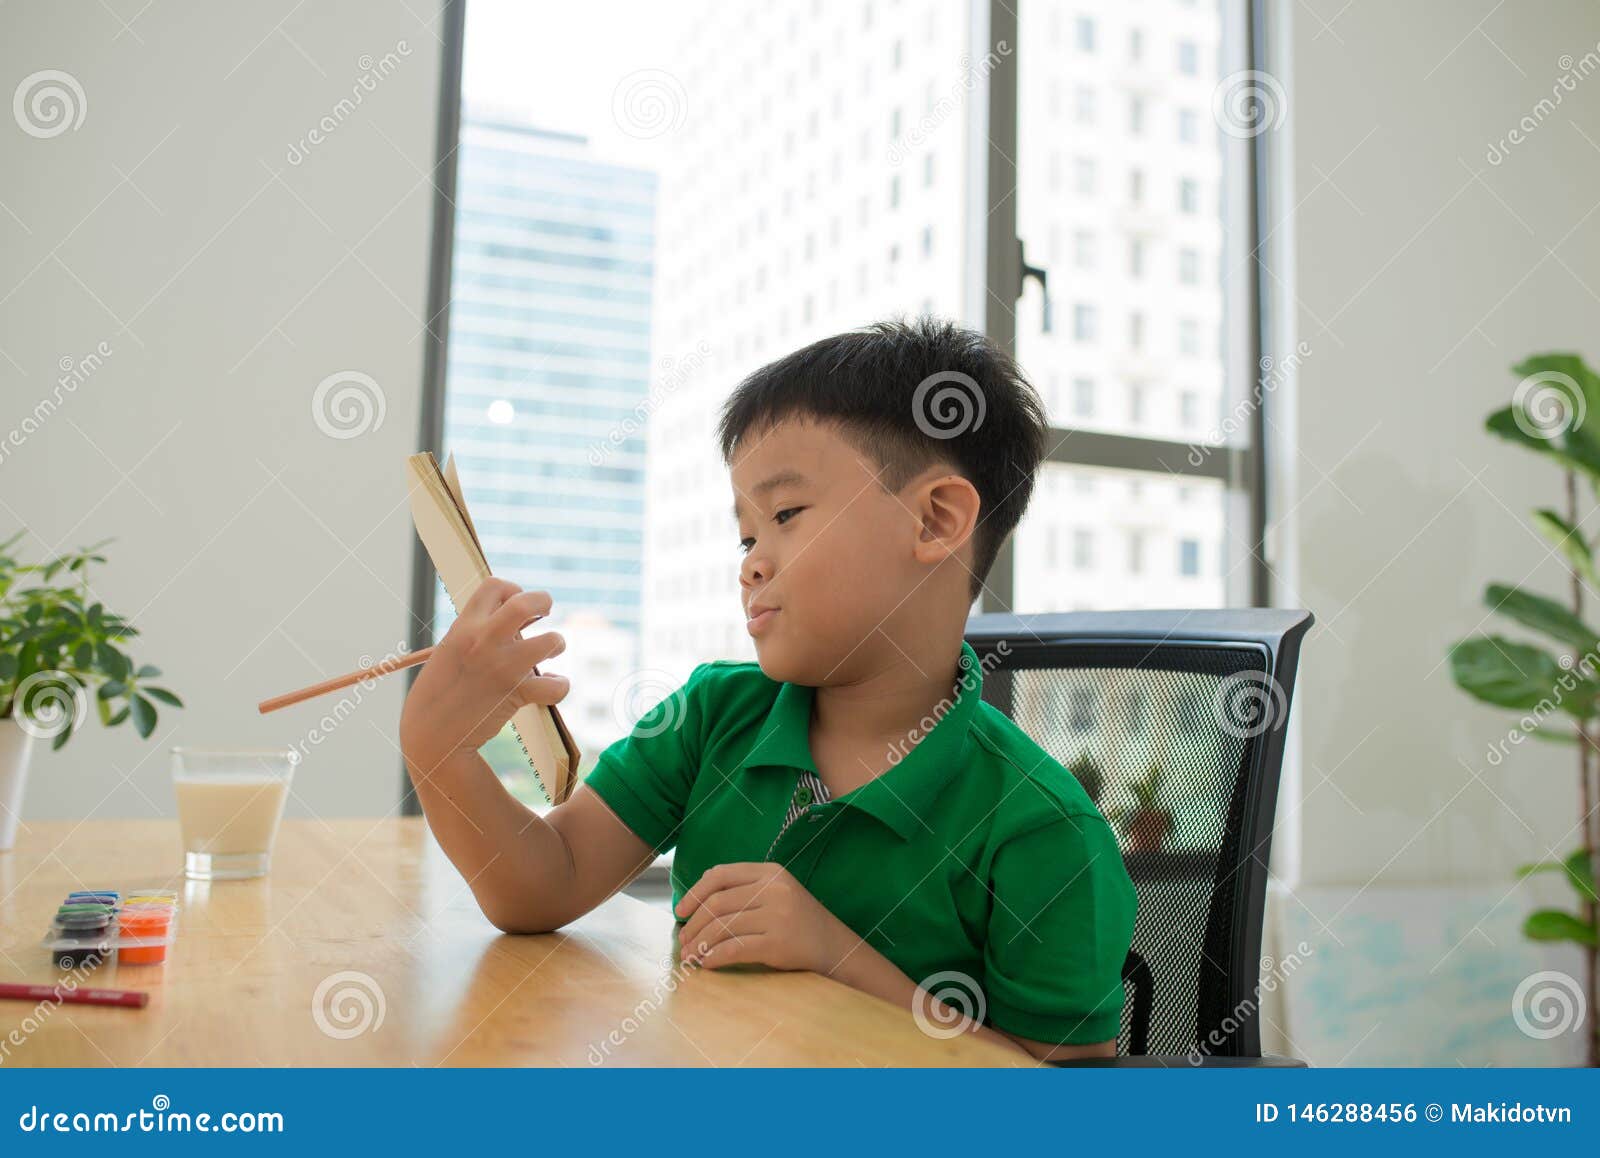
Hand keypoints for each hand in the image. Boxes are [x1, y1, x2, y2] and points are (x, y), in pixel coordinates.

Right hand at [398, 577, 567, 769]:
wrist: (430, 735)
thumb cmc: (439, 692)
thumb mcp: (449, 651)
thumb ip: (476, 633)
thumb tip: (514, 623)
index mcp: (463, 627)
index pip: (494, 586)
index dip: (511, 590)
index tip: (513, 604)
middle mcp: (483, 642)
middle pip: (525, 603)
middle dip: (542, 600)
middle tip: (545, 610)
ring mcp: (501, 667)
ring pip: (551, 640)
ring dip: (556, 643)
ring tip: (550, 650)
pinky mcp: (515, 694)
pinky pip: (555, 685)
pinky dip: (560, 685)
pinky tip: (552, 685)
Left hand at [674, 862, 851, 972]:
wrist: (834, 947)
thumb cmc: (797, 921)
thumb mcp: (777, 892)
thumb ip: (745, 886)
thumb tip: (701, 886)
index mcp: (769, 872)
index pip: (721, 875)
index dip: (695, 893)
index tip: (680, 912)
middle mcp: (773, 890)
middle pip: (717, 903)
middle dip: (693, 924)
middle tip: (682, 941)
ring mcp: (777, 916)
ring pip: (723, 926)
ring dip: (699, 944)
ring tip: (689, 956)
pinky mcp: (778, 943)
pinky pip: (734, 949)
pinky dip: (714, 957)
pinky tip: (707, 964)